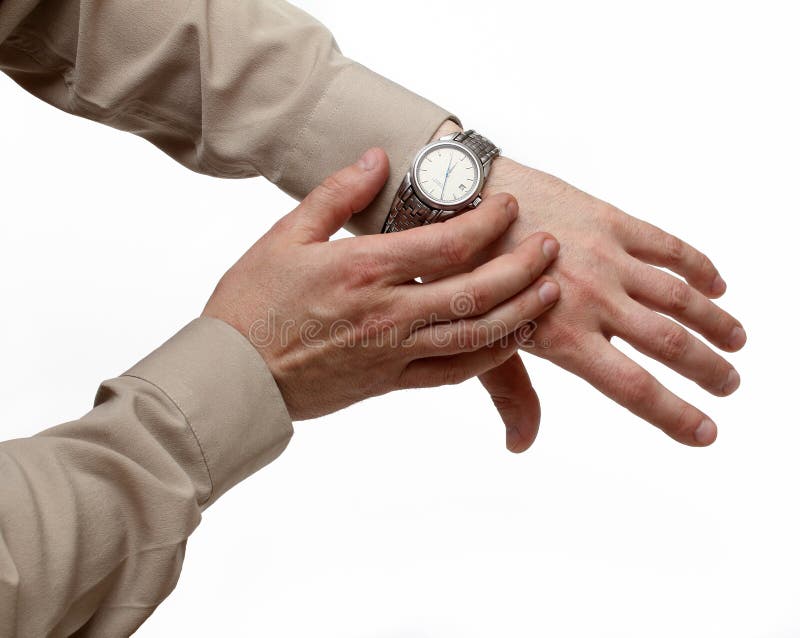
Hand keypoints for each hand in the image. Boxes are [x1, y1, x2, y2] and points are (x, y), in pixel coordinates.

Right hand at [203, 148, 560, 422]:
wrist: (234, 378)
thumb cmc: (252, 304)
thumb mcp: (284, 236)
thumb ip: (336, 194)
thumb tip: (377, 159)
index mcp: (363, 270)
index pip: (448, 243)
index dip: (488, 222)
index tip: (509, 204)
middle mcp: (388, 313)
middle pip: (477, 291)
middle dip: (523, 267)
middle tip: (550, 246)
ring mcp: (393, 352)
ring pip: (476, 336)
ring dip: (521, 312)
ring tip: (550, 291)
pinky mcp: (390, 383)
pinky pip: (454, 373)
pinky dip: (489, 355)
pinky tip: (510, 338)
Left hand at [481, 155, 745, 447]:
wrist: (459, 199)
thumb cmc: (463, 276)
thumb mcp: (482, 339)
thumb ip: (512, 392)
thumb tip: (520, 445)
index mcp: (563, 335)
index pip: (633, 387)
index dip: (675, 414)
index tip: (707, 433)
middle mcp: (594, 298)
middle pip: (670, 343)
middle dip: (708, 369)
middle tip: (731, 384)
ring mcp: (607, 257)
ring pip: (679, 296)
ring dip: (715, 321)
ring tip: (738, 340)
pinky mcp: (610, 220)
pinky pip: (667, 245)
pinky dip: (698, 265)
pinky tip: (717, 283)